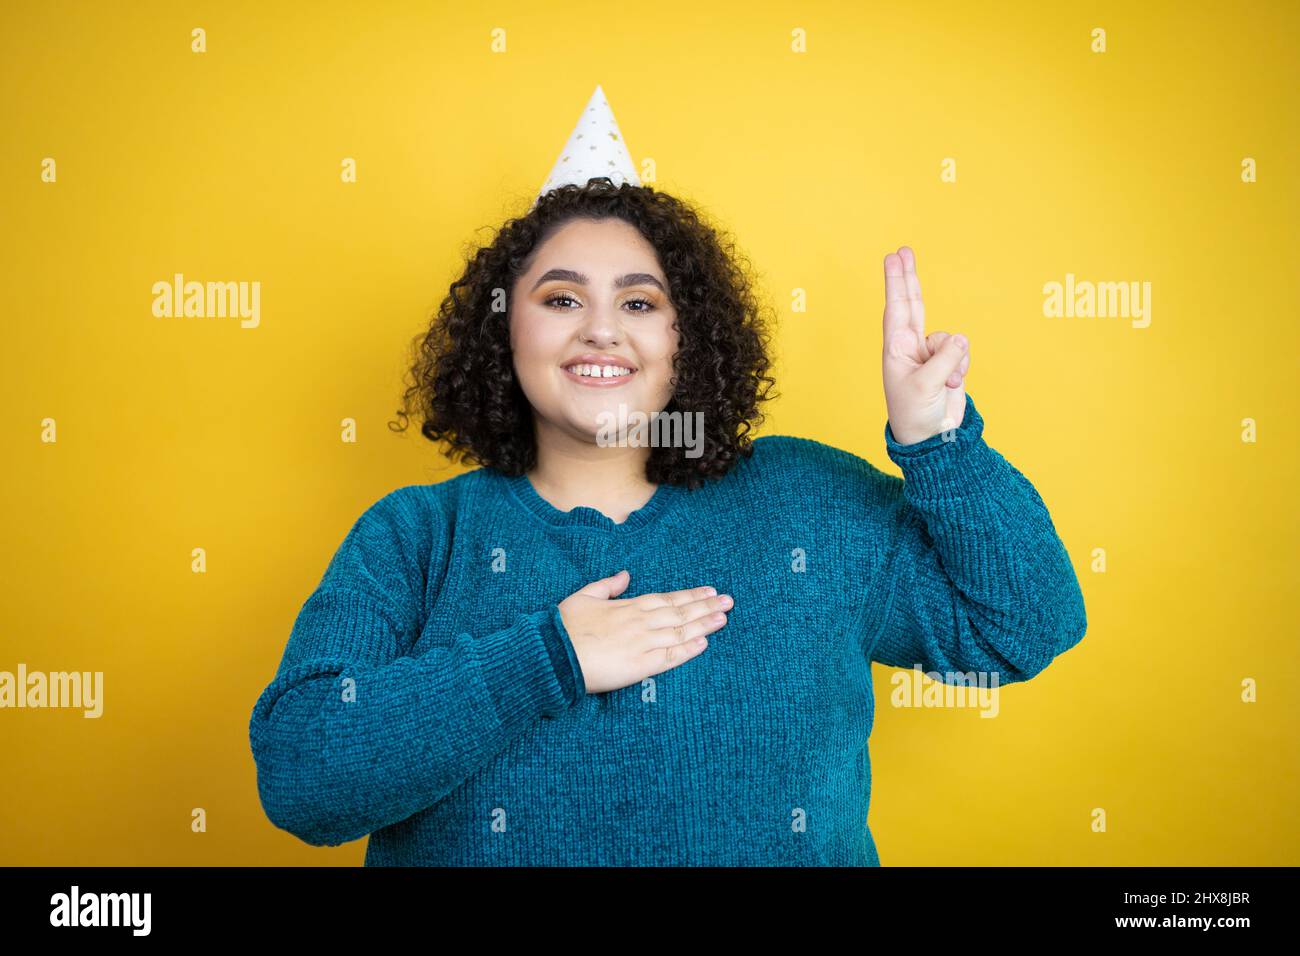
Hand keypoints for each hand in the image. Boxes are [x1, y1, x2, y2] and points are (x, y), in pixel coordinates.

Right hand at [557, 570, 730, 693]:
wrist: (554, 655)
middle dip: (706, 606)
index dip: (690, 595)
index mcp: (628, 606)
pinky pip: (670, 657)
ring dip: (704, 624)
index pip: (667, 599)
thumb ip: (607, 586)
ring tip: (724, 618)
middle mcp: (640, 622)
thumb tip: (625, 574)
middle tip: (729, 601)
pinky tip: (704, 643)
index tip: (709, 591)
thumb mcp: (584, 596)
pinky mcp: (640, 666)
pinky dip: (688, 650)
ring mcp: (642, 643)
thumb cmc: (564, 626)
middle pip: (680, 612)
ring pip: (680, 632)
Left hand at [881, 246, 970, 444]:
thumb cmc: (916, 415)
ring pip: (951, 337)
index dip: (897, 282)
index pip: (896, 308)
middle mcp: (911, 347)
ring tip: (944, 383)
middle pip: (913, 304)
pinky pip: (962, 350)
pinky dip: (962, 366)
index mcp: (896, 350)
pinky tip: (952, 385)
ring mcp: (931, 354)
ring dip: (954, 359)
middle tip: (903, 250)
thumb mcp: (926, 386)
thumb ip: (944, 358)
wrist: (933, 438)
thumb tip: (960, 338)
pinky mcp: (949, 363)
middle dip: (910, 278)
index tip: (893, 257)